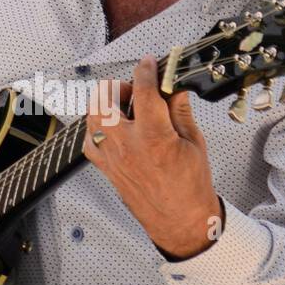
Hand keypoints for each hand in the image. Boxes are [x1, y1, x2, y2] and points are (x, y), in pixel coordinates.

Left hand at [82, 56, 223, 259]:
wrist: (180, 221)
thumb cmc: (191, 187)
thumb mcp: (194, 142)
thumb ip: (180, 111)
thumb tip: (175, 87)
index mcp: (154, 136)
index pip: (144, 90)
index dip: (145, 70)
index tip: (149, 63)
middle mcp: (127, 145)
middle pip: (104, 99)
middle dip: (118, 87)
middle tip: (136, 91)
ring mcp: (112, 157)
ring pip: (92, 118)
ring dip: (105, 105)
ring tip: (125, 109)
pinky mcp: (106, 169)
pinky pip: (89, 141)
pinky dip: (97, 129)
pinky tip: (114, 130)